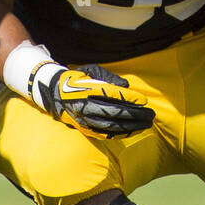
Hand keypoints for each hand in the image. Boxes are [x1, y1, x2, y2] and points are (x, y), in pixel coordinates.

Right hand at [36, 64, 154, 136]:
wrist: (53, 93)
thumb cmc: (78, 79)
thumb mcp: (92, 71)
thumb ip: (109, 77)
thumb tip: (127, 85)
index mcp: (87, 89)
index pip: (112, 95)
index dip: (129, 98)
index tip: (144, 100)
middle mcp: (86, 105)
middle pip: (115, 112)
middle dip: (135, 114)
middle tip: (151, 114)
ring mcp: (85, 119)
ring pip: (112, 126)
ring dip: (132, 126)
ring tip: (147, 124)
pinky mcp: (85, 128)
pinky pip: (106, 134)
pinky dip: (122, 133)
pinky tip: (135, 130)